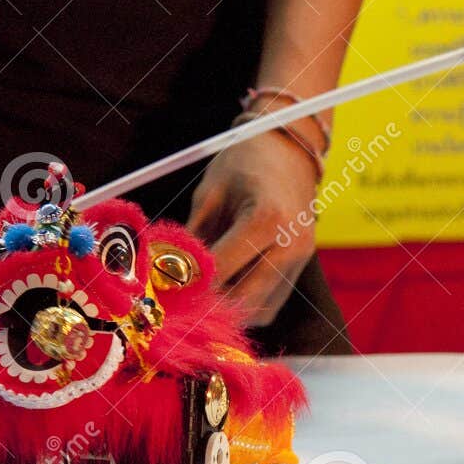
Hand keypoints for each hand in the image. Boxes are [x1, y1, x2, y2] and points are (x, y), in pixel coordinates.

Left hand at [186, 130, 321, 325]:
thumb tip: (168, 275)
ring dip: (228, 306)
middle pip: (242, 299)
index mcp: (266, 220)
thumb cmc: (244, 164)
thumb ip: (193, 238)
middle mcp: (289, 246)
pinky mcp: (300, 270)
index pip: (221, 270)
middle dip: (208, 302)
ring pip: (257, 310)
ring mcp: (300, 261)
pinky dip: (246, 303)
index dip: (189, 282)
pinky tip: (228, 284)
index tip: (164, 284)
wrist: (289, 153)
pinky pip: (270, 304)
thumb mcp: (209, 193)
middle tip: (181, 295)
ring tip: (204, 288)